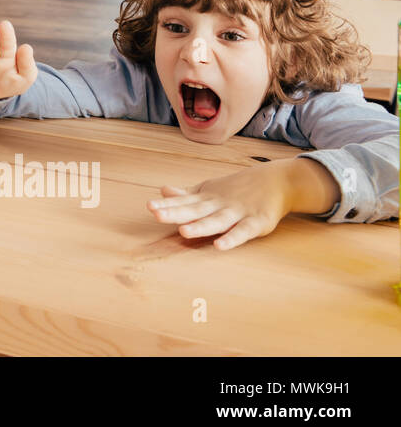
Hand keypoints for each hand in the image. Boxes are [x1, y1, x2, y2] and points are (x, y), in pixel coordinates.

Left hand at [148, 163, 294, 249]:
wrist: (276, 181)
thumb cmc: (237, 189)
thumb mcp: (210, 189)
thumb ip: (187, 193)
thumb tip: (163, 190)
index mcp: (207, 198)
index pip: (184, 201)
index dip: (167, 204)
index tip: (150, 206)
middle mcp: (219, 204)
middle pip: (195, 210)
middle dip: (176, 213)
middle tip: (157, 214)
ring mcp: (237, 213)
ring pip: (216, 221)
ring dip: (200, 226)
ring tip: (184, 231)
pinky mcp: (256, 223)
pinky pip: (243, 232)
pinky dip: (232, 238)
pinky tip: (220, 245)